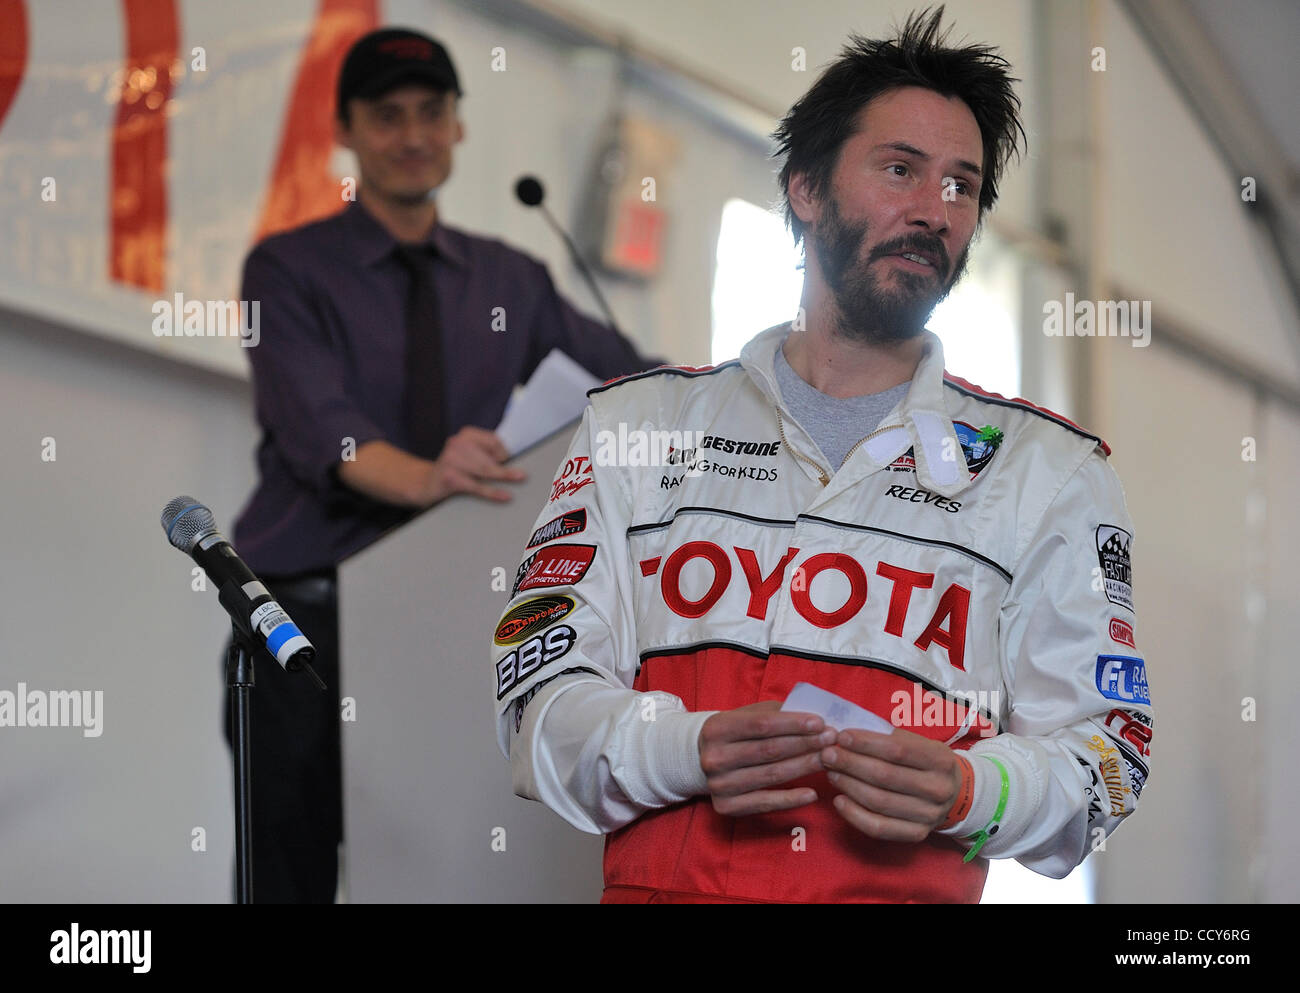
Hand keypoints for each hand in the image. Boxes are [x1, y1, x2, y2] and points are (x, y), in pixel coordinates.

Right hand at [423, 427, 525, 503]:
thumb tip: (512, 462)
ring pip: (485, 471)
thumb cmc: (454, 469)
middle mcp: (457, 444)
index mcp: (465, 435)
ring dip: (502, 477)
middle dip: (505, 468)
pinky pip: (476, 486)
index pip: (493, 441)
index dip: (504, 452)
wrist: (426, 483)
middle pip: (489, 457)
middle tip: (522, 475)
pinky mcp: (449, 477)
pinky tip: (504, 495)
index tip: (510, 461)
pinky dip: (493, 492)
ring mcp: (451, 460)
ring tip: (517, 480)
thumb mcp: (468, 456)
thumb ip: (486, 454)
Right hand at [698, 701, 836, 816]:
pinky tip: (813, 793)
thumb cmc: (735, 734)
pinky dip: (791, 799)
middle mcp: (715, 758)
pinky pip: (766, 803)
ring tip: (827, 759)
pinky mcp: (727, 807)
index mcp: (717, 728)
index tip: (820, 723)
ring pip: (772, 776)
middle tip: (831, 740)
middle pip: (769, 751)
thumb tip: (814, 719)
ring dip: (804, 767)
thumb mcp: (746, 715)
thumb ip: (776, 713)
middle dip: (805, 744)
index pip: (762, 725)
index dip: (793, 724)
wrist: (701, 761)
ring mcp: (719, 785)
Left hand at [820, 727, 964, 841]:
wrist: (954, 794)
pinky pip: (879, 828)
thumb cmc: (926, 762)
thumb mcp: (919, 743)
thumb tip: (848, 736)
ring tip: (830, 772)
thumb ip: (889, 738)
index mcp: (940, 761)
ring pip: (879, 802)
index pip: (897, 751)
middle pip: (885, 776)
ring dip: (848, 786)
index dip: (866, 743)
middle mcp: (938, 789)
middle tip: (827, 754)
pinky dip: (854, 815)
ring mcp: (928, 815)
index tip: (842, 736)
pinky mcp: (916, 834)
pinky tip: (839, 800)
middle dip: (850, 763)